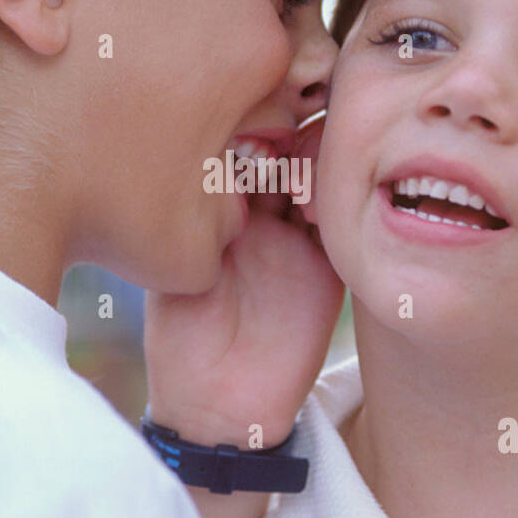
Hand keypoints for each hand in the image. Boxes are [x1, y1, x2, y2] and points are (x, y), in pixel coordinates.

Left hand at [145, 117, 343, 448]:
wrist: (215, 406)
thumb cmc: (179, 339)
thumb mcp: (174, 268)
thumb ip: (197, 218)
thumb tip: (217, 156)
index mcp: (222, 206)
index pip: (246, 139)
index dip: (251, 117)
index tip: (244, 111)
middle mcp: (264, 214)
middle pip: (291, 145)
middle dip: (290, 126)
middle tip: (278, 131)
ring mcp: (298, 239)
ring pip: (320, 176)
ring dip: (316, 162)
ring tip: (294, 174)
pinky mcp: (328, 269)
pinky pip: (343, 224)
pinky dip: (336, 206)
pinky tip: (314, 208)